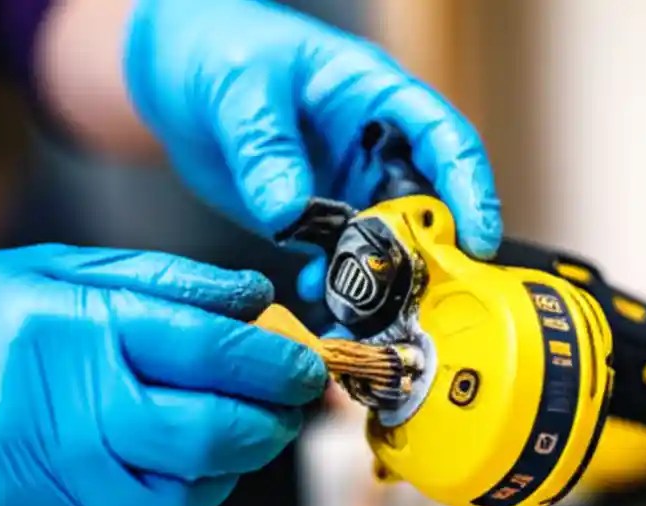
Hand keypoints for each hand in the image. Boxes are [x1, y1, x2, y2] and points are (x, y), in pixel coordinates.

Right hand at [0, 245, 325, 505]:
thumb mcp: (48, 271)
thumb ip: (158, 284)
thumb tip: (250, 301)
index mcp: (67, 333)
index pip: (208, 351)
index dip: (274, 362)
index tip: (303, 366)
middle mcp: (58, 416)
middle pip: (207, 436)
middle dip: (266, 424)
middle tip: (283, 408)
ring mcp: (40, 489)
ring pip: (178, 498)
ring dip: (222, 470)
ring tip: (223, 437)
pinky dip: (163, 505)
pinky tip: (155, 471)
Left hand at [123, 0, 501, 299]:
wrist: (170, 76)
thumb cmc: (216, 50)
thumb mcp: (239, 87)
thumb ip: (264, 146)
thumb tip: (288, 210)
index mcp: (375, 96)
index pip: (444, 139)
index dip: (469, 188)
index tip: (475, 238)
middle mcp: (372, 147)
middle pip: (427, 204)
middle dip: (434, 254)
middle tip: (427, 298)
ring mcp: (345, 188)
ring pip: (388, 243)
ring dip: (386, 283)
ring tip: (374, 317)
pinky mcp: (313, 221)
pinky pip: (340, 263)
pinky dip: (337, 289)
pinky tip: (319, 302)